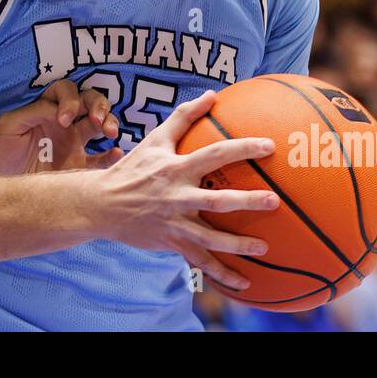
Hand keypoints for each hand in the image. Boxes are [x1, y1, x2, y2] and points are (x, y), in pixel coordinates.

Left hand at [0, 78, 122, 176]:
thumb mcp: (9, 125)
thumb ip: (35, 112)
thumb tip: (60, 110)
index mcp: (46, 109)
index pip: (67, 91)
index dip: (70, 100)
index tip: (63, 120)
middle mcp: (64, 123)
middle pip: (90, 102)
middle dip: (99, 106)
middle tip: (97, 121)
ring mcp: (73, 145)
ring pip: (100, 125)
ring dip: (110, 123)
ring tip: (110, 132)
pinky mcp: (77, 168)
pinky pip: (100, 160)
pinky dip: (112, 156)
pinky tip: (116, 153)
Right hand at [89, 91, 279, 291]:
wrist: (102, 205)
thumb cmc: (133, 168)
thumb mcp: (155, 139)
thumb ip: (184, 117)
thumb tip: (211, 94)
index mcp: (176, 168)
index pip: (214, 155)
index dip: (242, 149)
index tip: (269, 146)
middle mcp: (177, 196)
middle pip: (217, 200)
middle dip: (247, 202)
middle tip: (274, 201)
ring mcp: (174, 223)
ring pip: (210, 237)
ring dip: (238, 245)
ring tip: (264, 248)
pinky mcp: (172, 244)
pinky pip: (200, 262)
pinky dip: (222, 275)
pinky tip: (245, 284)